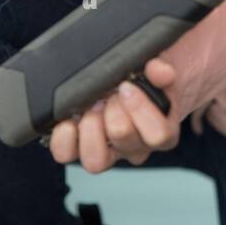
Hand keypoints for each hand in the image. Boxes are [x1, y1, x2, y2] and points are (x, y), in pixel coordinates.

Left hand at [47, 58, 180, 173]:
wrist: (132, 79)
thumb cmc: (146, 74)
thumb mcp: (160, 64)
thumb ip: (162, 67)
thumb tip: (160, 72)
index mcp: (160, 128)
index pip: (158, 135)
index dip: (140, 109)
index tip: (128, 86)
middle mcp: (134, 145)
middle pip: (124, 140)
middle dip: (113, 110)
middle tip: (110, 91)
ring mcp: (107, 149)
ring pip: (96, 160)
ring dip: (90, 129)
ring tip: (90, 106)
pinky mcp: (80, 146)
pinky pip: (67, 153)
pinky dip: (64, 137)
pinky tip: (68, 119)